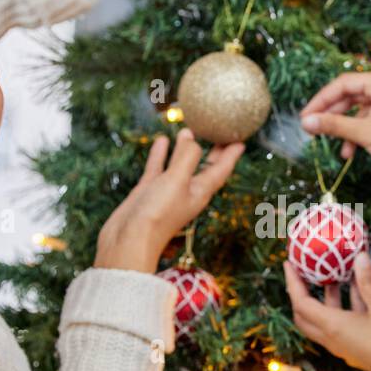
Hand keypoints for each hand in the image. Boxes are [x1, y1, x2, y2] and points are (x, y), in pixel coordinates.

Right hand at [95, 129, 243, 273]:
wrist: (129, 240)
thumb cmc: (157, 215)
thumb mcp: (177, 181)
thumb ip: (187, 157)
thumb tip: (192, 138)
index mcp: (201, 191)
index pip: (221, 169)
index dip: (231, 154)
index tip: (241, 139)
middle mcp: (187, 191)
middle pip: (205, 166)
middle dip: (214, 150)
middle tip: (222, 132)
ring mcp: (167, 190)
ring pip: (180, 164)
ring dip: (185, 148)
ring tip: (188, 130)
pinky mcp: (149, 190)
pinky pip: (159, 166)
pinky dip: (161, 153)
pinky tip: (162, 140)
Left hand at [283, 252, 370, 370]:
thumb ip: (369, 282)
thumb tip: (359, 257)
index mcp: (333, 328)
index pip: (302, 303)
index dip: (293, 282)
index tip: (289, 264)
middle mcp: (333, 338)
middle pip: (305, 315)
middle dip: (302, 292)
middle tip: (304, 272)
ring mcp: (345, 344)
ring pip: (326, 318)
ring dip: (327, 297)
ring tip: (335, 273)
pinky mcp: (357, 347)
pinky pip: (342, 323)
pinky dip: (344, 306)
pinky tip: (360, 289)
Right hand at [299, 71, 370, 195]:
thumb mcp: (362, 133)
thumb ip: (332, 124)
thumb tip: (306, 121)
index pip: (344, 83)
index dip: (321, 100)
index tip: (306, 115)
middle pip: (353, 95)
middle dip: (333, 115)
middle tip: (313, 129)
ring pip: (363, 110)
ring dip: (347, 128)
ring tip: (340, 149)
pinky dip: (362, 132)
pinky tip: (353, 150)